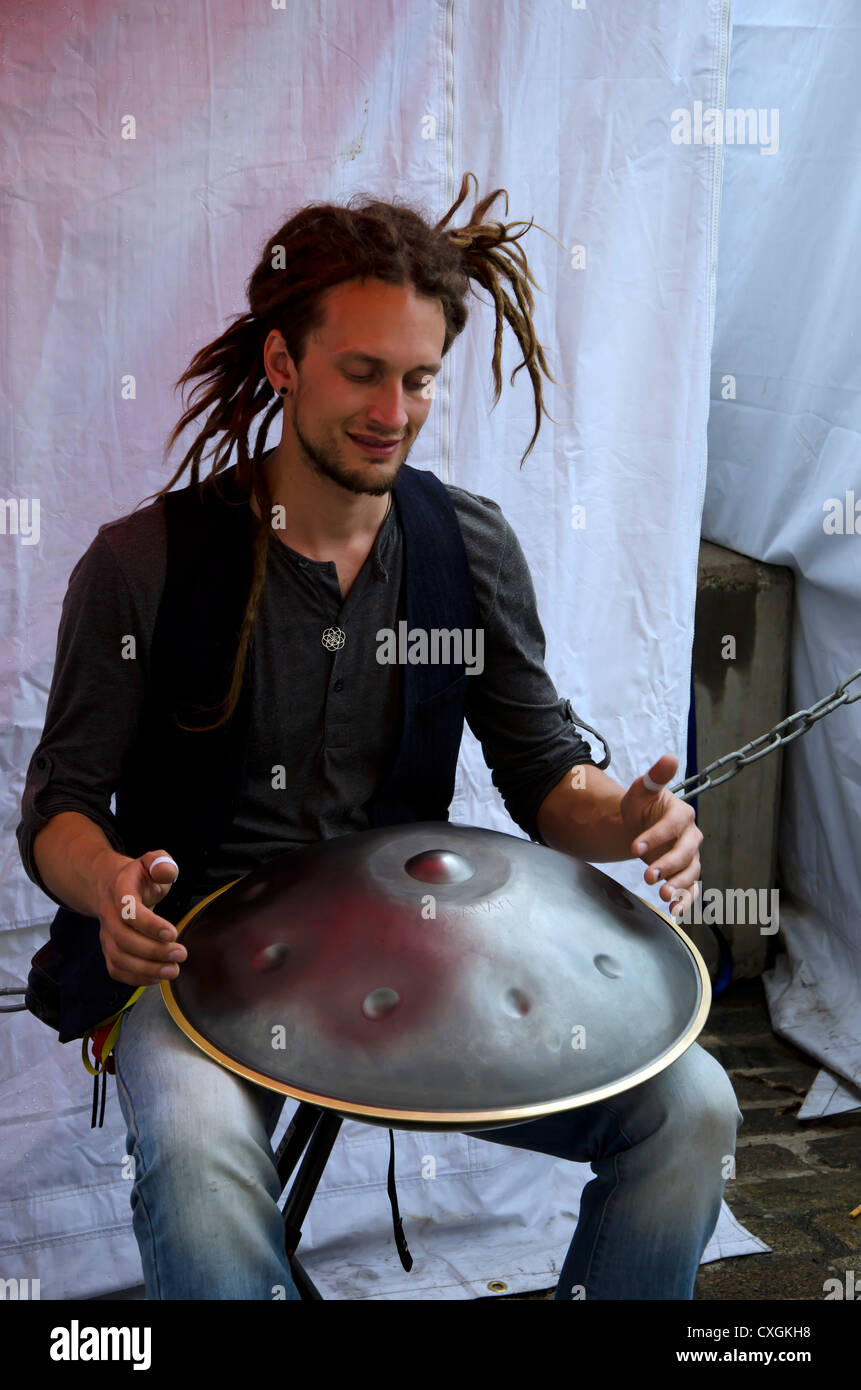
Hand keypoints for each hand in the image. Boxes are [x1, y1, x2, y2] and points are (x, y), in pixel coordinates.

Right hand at [96, 850, 186, 986]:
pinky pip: (116, 969)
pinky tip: (157, 977)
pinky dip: (135, 978)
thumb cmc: (139, 876)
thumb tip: (166, 872)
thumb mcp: (152, 862)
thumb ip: (161, 863)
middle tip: (180, 954)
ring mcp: (106, 934)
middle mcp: (109, 914)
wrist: (110, 886)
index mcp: (120, 890)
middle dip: (153, 950)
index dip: (149, 924)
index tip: (173, 933)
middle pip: (123, 938)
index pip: (128, 910)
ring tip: (173, 970)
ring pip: (118, 957)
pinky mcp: (109, 949)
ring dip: (146, 969)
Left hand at [620, 755, 701, 917]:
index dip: (656, 837)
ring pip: (692, 872)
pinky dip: (687, 900)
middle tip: (648, 876)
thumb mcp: (643, 790)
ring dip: (679, 885)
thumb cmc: (642, 806)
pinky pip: (692, 888)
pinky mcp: (686, 872)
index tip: (634, 847)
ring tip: (663, 896)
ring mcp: (690, 856)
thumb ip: (655, 777)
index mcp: (682, 814)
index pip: (673, 826)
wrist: (641, 825)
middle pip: (686, 853)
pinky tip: (676, 912)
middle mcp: (691, 836)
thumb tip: (668, 757)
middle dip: (668, 865)